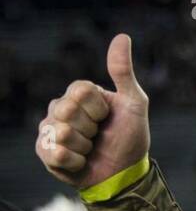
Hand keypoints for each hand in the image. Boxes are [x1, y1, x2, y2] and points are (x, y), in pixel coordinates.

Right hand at [35, 33, 149, 188]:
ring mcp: (50, 130)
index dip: (98, 108)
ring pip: (63, 133)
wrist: (125, 174)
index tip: (107, 117)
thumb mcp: (134, 104)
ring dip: (85, 147)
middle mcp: (60, 108)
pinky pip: (56, 153)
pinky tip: (81, 162)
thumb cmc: (130, 138)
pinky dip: (76, 161)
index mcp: (79, 94)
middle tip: (99, 135)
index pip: (79, 90)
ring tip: (91, 150)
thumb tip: (122, 36)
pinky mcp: (45, 152)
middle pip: (67, 109)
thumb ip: (123, 72)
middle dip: (91, 128)